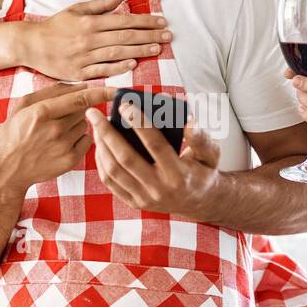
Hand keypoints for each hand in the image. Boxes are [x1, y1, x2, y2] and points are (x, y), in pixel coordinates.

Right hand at [0, 82, 116, 189]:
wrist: (8, 169)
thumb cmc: (15, 134)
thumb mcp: (23, 106)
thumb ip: (50, 92)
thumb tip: (80, 85)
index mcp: (42, 112)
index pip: (81, 98)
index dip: (102, 92)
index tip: (117, 90)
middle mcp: (55, 129)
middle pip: (84, 110)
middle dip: (76, 110)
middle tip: (58, 118)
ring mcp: (64, 146)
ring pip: (85, 125)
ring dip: (76, 125)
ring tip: (56, 133)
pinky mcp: (71, 160)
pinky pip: (87, 141)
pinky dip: (79, 139)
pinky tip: (62, 144)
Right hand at [23, 0, 172, 80]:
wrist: (30, 45)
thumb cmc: (55, 27)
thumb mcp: (76, 9)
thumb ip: (101, 4)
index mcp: (90, 22)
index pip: (123, 20)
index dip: (144, 21)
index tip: (161, 22)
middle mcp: (88, 39)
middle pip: (124, 37)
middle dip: (148, 36)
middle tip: (167, 36)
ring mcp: (84, 57)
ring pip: (117, 53)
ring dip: (139, 51)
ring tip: (157, 49)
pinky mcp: (79, 73)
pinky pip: (102, 70)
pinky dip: (118, 67)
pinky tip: (133, 64)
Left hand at [85, 101, 220, 217]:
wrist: (200, 202)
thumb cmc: (203, 170)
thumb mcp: (211, 153)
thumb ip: (201, 136)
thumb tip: (188, 119)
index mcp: (178, 174)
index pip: (155, 144)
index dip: (138, 122)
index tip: (124, 104)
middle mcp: (159, 189)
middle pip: (126, 158)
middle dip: (106, 132)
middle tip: (94, 112)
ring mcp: (144, 198)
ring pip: (113, 170)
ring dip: (100, 145)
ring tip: (95, 126)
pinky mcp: (134, 203)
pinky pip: (110, 182)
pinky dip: (101, 161)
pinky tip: (99, 145)